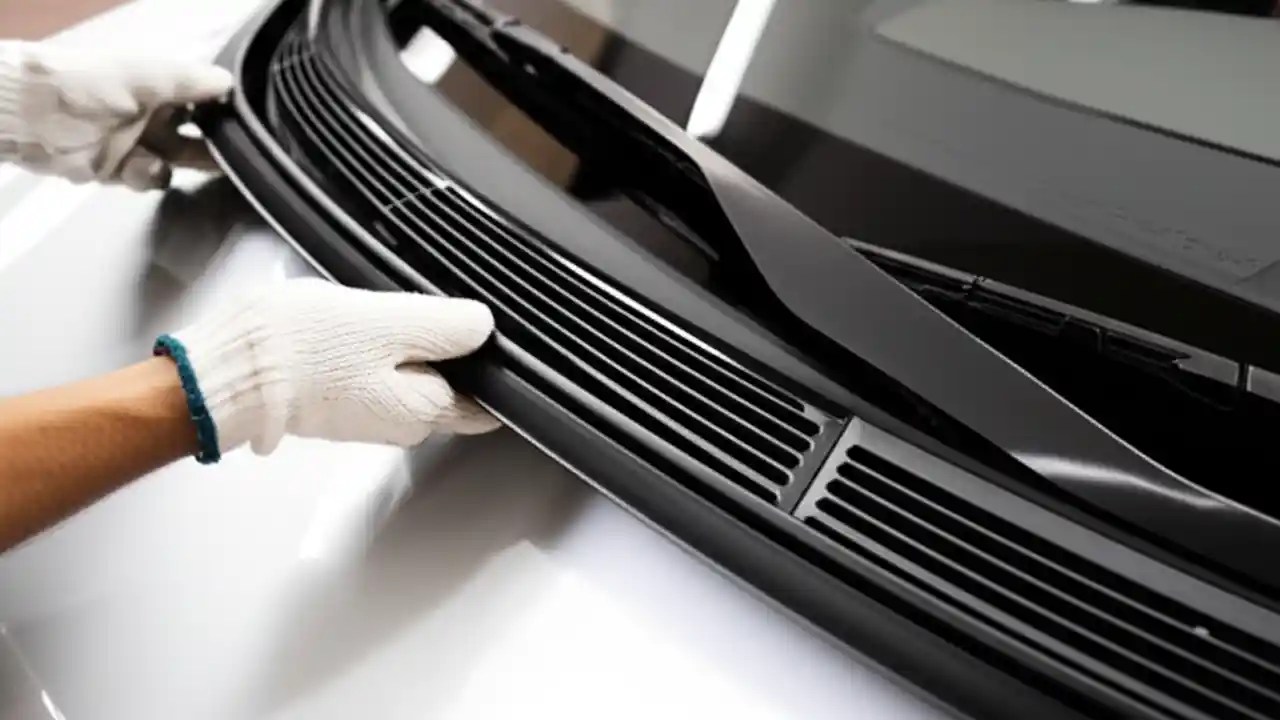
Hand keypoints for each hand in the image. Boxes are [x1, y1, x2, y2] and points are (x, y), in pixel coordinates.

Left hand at [0, 41, 232, 189]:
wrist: (34, 117)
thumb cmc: (86, 85)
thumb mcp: (147, 76)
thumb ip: (191, 81)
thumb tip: (230, 82)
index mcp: (160, 84)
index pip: (204, 98)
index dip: (225, 111)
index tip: (245, 123)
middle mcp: (152, 112)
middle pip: (199, 134)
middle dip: (214, 145)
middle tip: (233, 157)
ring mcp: (137, 141)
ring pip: (179, 161)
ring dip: (177, 164)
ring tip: (166, 158)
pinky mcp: (122, 169)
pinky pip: (152, 179)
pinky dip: (148, 176)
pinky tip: (135, 167)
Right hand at [164, 279, 498, 458]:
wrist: (222, 369)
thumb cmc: (299, 352)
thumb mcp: (386, 325)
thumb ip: (443, 327)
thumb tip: (484, 327)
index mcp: (422, 411)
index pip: (483, 401)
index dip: (487, 365)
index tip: (481, 335)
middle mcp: (399, 423)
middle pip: (447, 382)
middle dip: (442, 346)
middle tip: (420, 310)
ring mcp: (366, 412)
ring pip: (406, 372)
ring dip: (402, 342)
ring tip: (378, 314)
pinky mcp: (336, 398)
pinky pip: (371, 370)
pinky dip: (370, 346)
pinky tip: (351, 325)